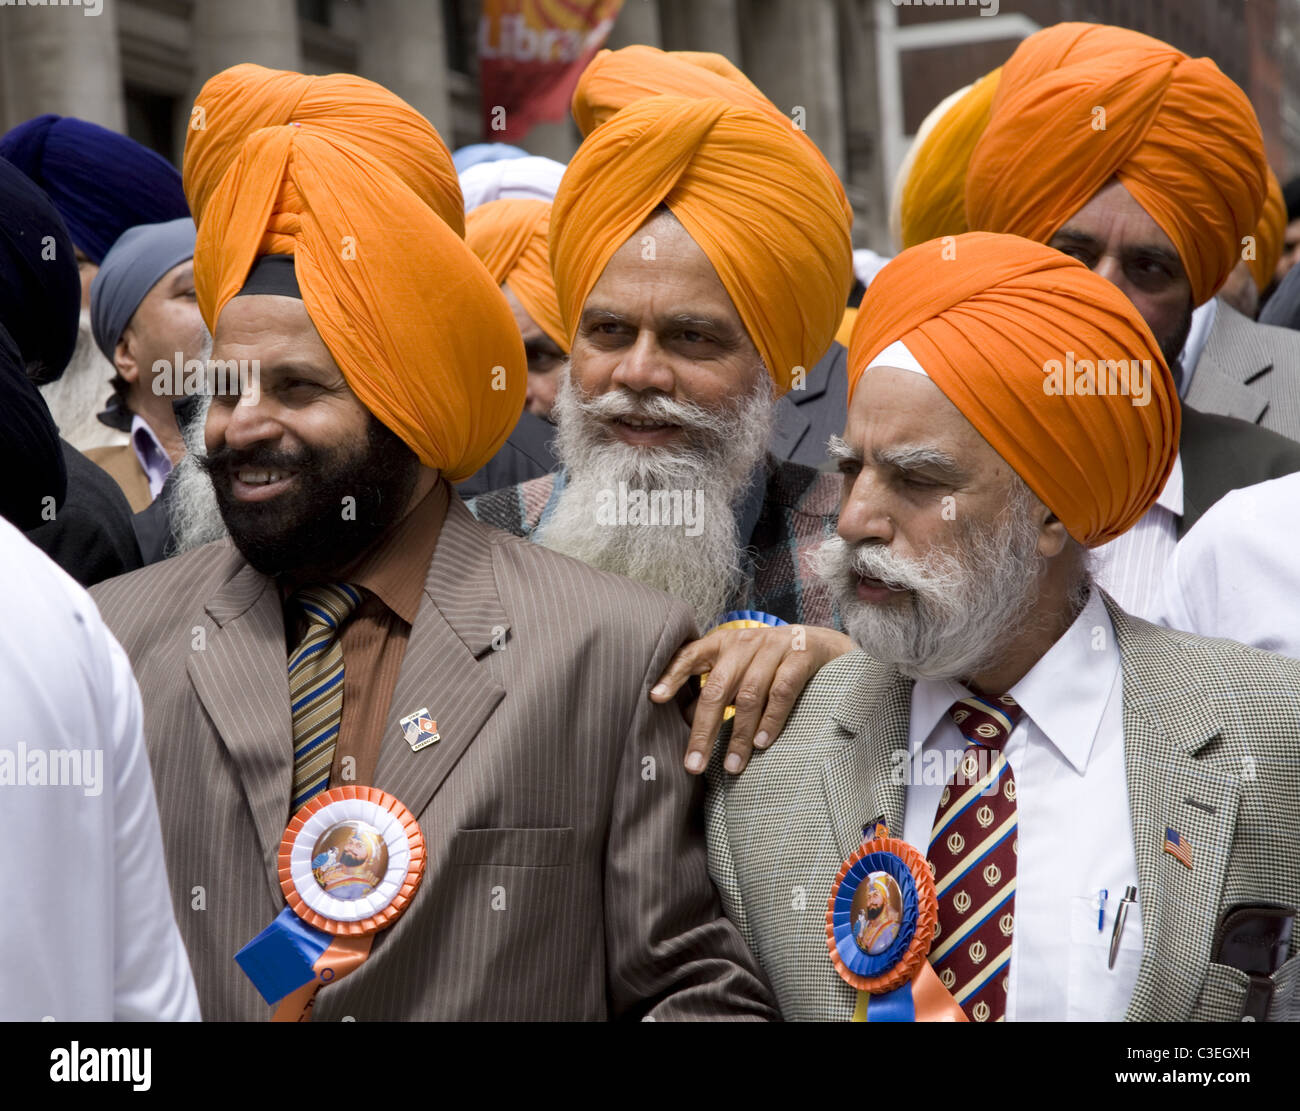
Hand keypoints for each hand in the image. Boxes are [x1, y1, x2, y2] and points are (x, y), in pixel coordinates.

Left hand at [651, 624, 853, 775]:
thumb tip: (682, 718)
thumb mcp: (741, 668)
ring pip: (749, 695)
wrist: (824, 643)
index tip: (654, 698)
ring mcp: (774, 647)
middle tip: (693, 764)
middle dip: (704, 729)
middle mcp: (745, 642)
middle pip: (717, 687)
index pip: (691, 655)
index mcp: (724, 643)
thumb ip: (716, 688)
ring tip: (731, 766)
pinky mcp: (801, 657)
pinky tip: (763, 744)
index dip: (672, 675)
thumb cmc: (772, 663)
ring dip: (739, 735)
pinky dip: (771, 720)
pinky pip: (782, 692)